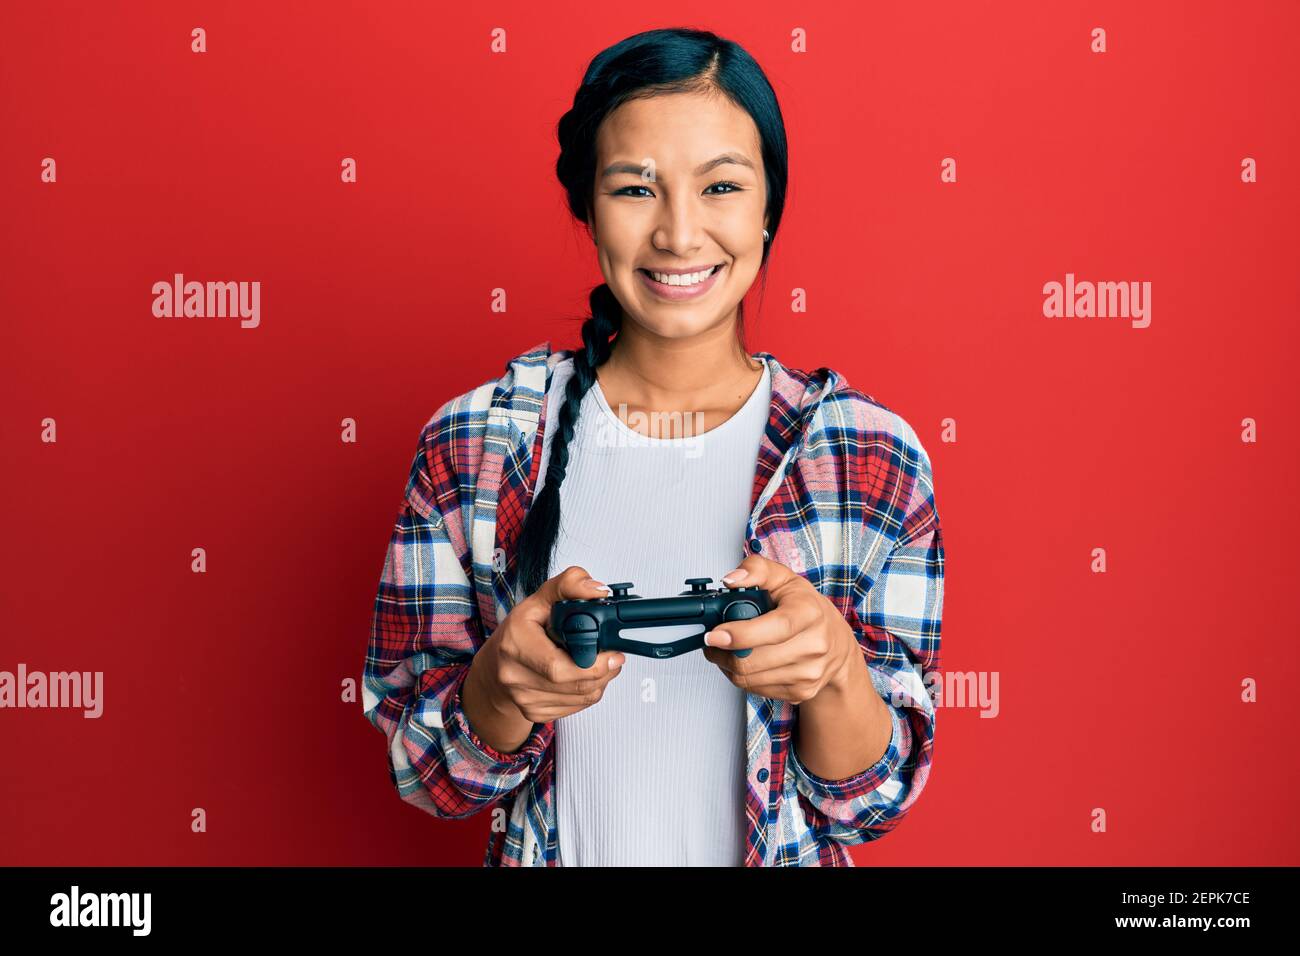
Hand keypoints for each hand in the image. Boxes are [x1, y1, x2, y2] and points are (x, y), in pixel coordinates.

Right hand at [472, 565, 625, 723]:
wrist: (497, 663)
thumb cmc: (521, 631)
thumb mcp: (542, 598)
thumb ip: (570, 585)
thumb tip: (597, 591)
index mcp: (515, 642)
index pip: (557, 666)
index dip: (592, 663)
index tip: (611, 653)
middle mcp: (515, 674)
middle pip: (575, 684)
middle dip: (604, 671)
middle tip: (614, 655)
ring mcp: (523, 698)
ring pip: (581, 697)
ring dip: (600, 681)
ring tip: (599, 662)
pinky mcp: (534, 713)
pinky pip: (576, 707)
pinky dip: (588, 692)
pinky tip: (583, 676)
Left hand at [700, 554, 860, 704]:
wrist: (836, 646)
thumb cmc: (808, 610)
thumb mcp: (785, 579)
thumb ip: (756, 570)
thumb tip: (732, 579)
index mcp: (809, 613)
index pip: (775, 628)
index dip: (741, 634)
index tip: (715, 634)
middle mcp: (813, 645)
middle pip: (754, 660)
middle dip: (722, 651)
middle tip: (713, 640)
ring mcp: (808, 672)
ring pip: (749, 678)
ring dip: (728, 664)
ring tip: (727, 649)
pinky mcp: (801, 692)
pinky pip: (756, 689)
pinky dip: (742, 676)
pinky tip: (746, 661)